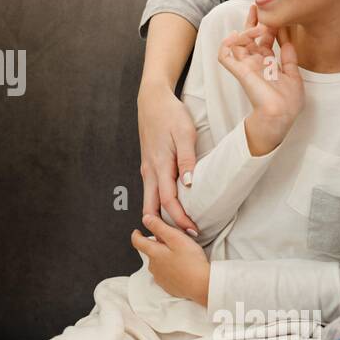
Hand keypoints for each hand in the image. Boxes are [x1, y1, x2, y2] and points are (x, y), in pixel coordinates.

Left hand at [131, 214, 210, 305]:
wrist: (202, 286)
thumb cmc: (191, 261)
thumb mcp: (176, 238)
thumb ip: (159, 227)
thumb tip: (146, 218)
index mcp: (154, 253)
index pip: (137, 242)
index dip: (136, 234)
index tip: (137, 231)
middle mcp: (154, 267)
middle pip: (149, 253)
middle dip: (155, 246)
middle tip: (168, 241)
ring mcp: (160, 278)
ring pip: (157, 264)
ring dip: (162, 258)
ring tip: (177, 255)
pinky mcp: (168, 286)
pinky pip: (165, 275)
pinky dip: (170, 270)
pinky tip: (180, 268)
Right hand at [137, 85, 199, 232]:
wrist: (152, 100)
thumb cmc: (171, 114)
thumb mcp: (184, 133)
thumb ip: (187, 159)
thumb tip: (189, 185)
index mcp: (159, 165)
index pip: (168, 202)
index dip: (180, 219)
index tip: (193, 232)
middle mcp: (149, 171)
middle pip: (153, 208)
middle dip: (165, 226)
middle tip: (182, 240)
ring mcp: (147, 169)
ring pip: (150, 200)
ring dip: (161, 216)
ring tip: (178, 228)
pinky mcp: (148, 165)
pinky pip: (151, 191)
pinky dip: (159, 204)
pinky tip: (170, 207)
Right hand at [217, 4, 302, 144]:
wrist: (282, 115)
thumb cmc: (288, 102)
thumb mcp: (294, 76)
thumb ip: (289, 58)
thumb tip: (287, 41)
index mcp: (267, 64)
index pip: (264, 40)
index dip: (269, 27)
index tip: (276, 16)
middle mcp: (255, 63)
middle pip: (249, 38)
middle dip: (252, 21)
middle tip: (256, 6)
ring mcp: (246, 67)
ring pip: (236, 43)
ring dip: (244, 31)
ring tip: (256, 25)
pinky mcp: (240, 72)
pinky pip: (225, 56)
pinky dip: (225, 45)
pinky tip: (233, 35)